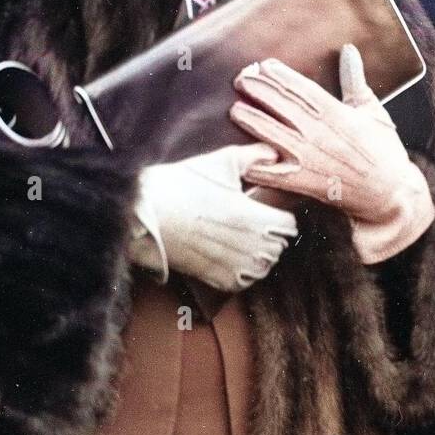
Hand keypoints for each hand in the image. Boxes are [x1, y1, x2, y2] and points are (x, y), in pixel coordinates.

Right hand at [135, 143, 298, 292]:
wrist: (144, 211)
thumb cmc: (182, 183)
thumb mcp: (221, 162)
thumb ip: (253, 156)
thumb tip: (275, 151)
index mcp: (252, 216)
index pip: (289, 225)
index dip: (281, 215)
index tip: (269, 208)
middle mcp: (246, 245)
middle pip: (279, 247)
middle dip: (272, 235)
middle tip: (257, 222)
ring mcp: (230, 264)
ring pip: (263, 268)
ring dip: (260, 256)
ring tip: (245, 240)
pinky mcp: (213, 277)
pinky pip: (242, 283)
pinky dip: (243, 273)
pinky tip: (232, 256)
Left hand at [230, 45, 434, 263]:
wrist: (390, 193)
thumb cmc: (383, 150)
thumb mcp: (371, 110)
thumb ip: (355, 79)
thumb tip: (349, 50)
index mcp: (337, 114)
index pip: (303, 89)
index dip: (282, 76)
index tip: (265, 65)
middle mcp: (321, 134)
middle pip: (284, 108)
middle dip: (261, 92)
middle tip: (241, 79)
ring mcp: (312, 159)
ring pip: (275, 136)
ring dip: (254, 122)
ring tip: (235, 110)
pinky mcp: (306, 183)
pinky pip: (276, 175)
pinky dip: (258, 167)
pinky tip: (241, 158)